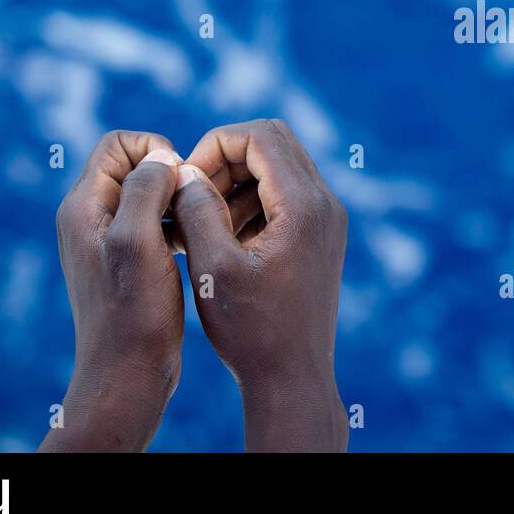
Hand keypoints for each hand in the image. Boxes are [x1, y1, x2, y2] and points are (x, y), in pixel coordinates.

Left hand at [41, 132, 184, 451]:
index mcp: (84, 206)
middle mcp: (90, 218)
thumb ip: (145, 190)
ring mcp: (108, 241)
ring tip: (199, 223)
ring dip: (177, 199)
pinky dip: (177, 223)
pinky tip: (195, 244)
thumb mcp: (139, 241)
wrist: (127, 376)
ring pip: (149, 195)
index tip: (182, 180)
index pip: (119, 144)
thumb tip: (162, 158)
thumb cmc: (133, 315)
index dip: (156, 151)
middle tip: (196, 202)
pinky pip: (155, 222)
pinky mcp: (128, 262)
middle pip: (135, 166)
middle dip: (170, 173)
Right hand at [172, 119, 347, 450]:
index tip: (185, 180)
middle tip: (190, 194)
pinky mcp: (321, 235)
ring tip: (197, 220)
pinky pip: (284, 195)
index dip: (214, 145)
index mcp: (304, 205)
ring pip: (278, 167)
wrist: (292, 378)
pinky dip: (250, 201)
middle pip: (273, 142)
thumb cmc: (250, 331)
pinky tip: (219, 236)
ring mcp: (328, 218)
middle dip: (225, 157)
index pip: (260, 135)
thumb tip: (187, 171)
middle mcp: (325, 203)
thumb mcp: (212, 268)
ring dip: (235, 181)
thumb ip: (196, 210)